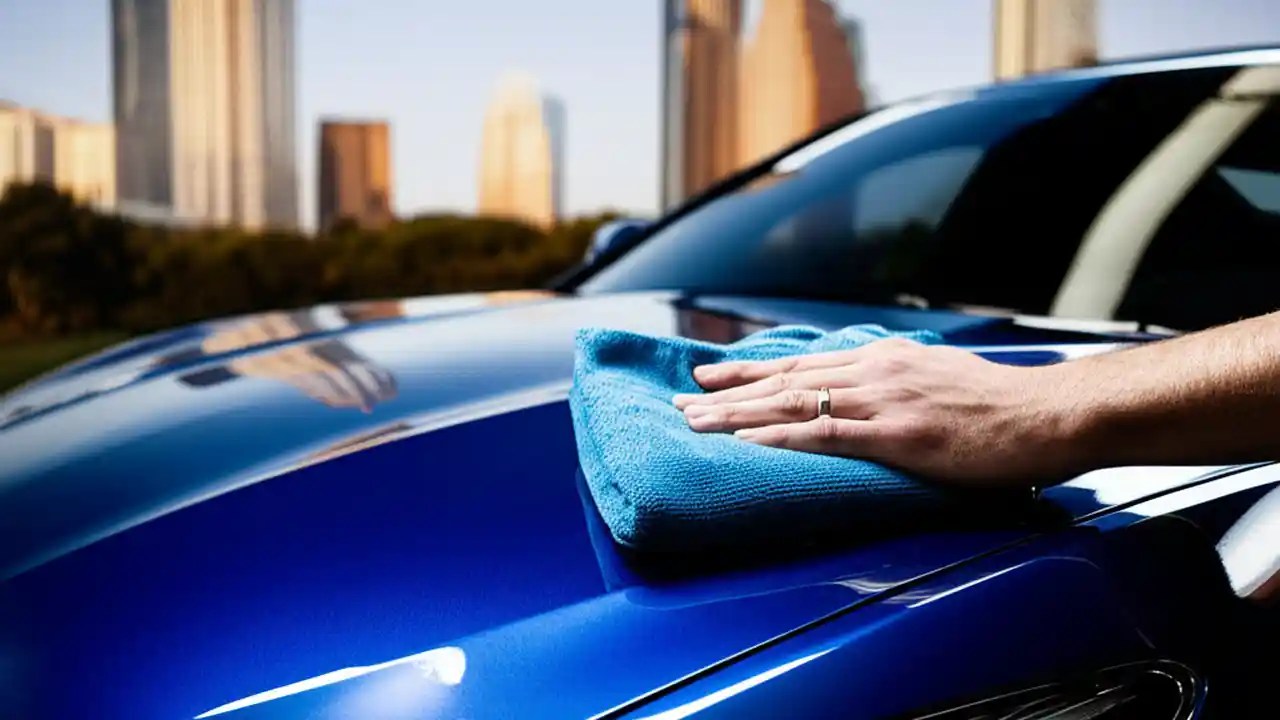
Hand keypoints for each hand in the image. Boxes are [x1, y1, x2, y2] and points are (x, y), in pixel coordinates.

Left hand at [673, 338, 1079, 485]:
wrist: (1049, 412)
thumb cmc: (1002, 404)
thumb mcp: (941, 377)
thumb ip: (899, 383)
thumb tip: (871, 392)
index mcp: (883, 359)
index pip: (802, 362)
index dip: (751, 372)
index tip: (712, 377)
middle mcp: (874, 371)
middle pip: (785, 379)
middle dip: (728, 392)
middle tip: (683, 400)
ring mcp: (883, 401)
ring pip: (794, 403)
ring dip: (738, 415)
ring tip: (695, 422)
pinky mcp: (897, 435)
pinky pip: (826, 435)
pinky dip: (780, 437)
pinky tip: (747, 442)